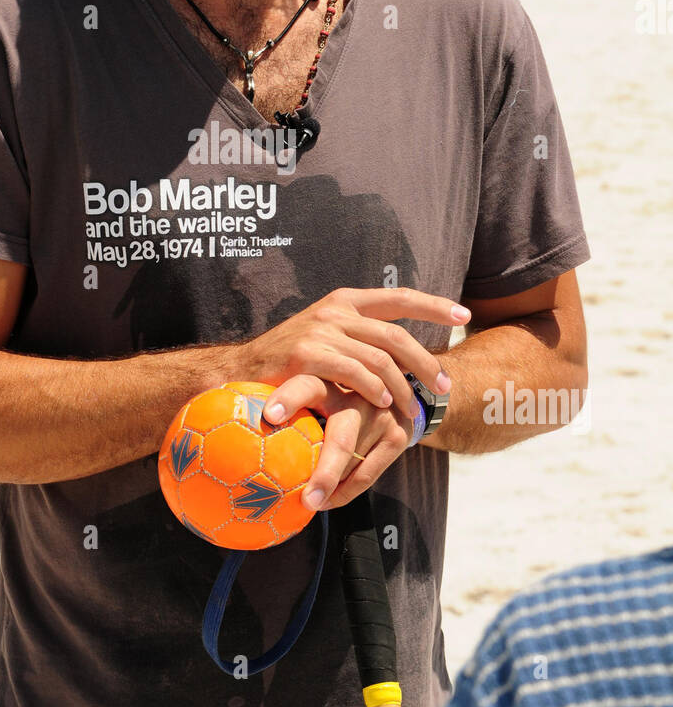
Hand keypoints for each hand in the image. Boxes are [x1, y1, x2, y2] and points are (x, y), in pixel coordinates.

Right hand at [238, 286, 469, 508]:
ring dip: (403, 387)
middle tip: (444, 386)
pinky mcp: (307, 354)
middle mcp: (335, 311)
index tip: (464, 314)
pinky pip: (354, 372)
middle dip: (426, 362)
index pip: (398, 297)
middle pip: (396, 334)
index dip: (434, 305)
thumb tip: (399, 352)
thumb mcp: (325, 337)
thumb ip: (357, 337)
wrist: (241, 371)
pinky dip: (374, 390)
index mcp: (344, 302)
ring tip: (414, 409)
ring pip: (380, 358)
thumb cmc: (288, 362)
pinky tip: (383, 406)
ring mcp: (321, 330)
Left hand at [274, 379, 417, 511]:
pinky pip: (367, 475)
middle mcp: (358, 394)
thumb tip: (217, 413)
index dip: (289, 399)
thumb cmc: (328, 390)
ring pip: (352, 464)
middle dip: (325, 472)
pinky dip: (346, 491)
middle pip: (340, 440)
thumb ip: (274, 398)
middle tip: (305, 501)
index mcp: (328, 377)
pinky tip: (329, 499)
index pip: (306, 386)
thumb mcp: (309, 383)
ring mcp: (381, 415)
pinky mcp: (399, 435)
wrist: (392, 383)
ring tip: (309, 503)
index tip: (268, 417)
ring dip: (330, 486)